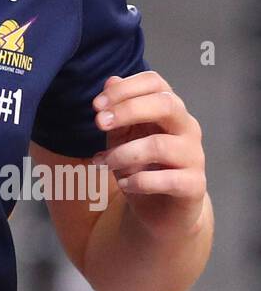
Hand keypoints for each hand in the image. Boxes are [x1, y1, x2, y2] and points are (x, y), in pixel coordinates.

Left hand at [91, 71, 206, 239]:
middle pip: (165, 104)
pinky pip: (167, 180)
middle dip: (127, 110)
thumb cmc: (142, 166)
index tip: (96, 105)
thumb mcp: (122, 136)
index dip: (125, 88)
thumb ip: (117, 110)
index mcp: (170, 109)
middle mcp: (187, 127)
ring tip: (105, 163)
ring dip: (123, 154)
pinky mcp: (195, 184)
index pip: (155, 82)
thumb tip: (111, 80)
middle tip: (99, 123)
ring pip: (159, 145)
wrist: (163, 210)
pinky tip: (125, 184)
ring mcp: (194, 156)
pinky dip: (138, 181)